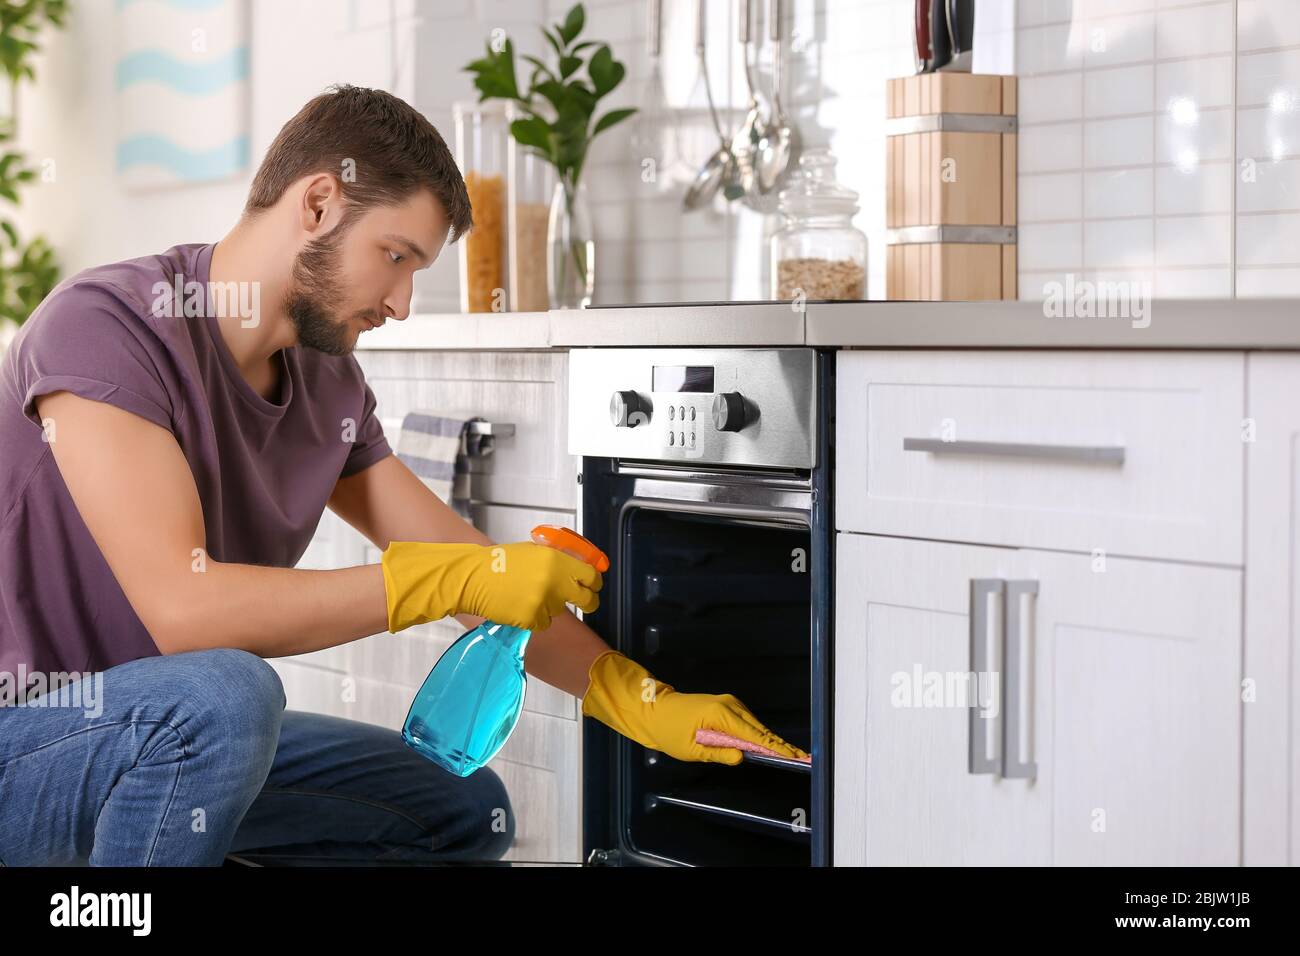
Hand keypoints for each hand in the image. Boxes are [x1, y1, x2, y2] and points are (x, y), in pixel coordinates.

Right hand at [380, 540, 602, 632]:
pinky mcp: (532, 619)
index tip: (594, 585)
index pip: (591, 575)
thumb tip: (581, 564)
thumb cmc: (501, 562)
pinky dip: (535, 618)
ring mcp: (543, 602)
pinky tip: (519, 605)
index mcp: (556, 561)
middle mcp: (554, 582)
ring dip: (550, 606)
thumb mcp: (534, 552)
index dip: (595, 582)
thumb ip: (558, 559)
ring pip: (559, 610)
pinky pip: (543, 623)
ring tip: (527, 594)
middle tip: (585, 601)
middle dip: (588, 601)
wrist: (474, 578)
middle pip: (587, 599)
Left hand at [580, 650, 808, 764]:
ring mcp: (728, 703)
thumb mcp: (691, 749)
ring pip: (755, 725)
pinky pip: (747, 722)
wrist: (654, 710)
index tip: (794, 755)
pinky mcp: (726, 706)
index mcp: (720, 714)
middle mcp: (728, 705)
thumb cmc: (669, 731)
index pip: (754, 735)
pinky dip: (759, 734)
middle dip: (780, 744)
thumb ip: (718, 753)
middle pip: (760, 729)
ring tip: (791, 754)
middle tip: (802, 757)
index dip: (776, 747)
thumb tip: (742, 756)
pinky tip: (769, 746)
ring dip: (770, 740)